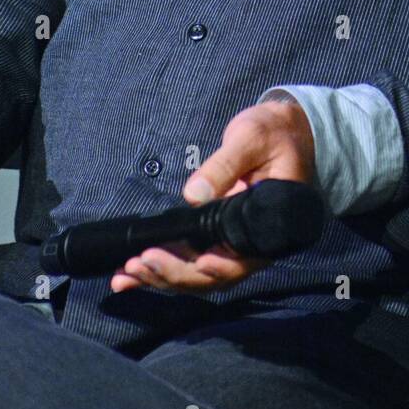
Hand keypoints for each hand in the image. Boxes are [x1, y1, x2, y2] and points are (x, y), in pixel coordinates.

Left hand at [109, 96, 315, 294]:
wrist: (282, 131)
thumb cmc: (273, 133)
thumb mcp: (251, 139)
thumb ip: (225, 165)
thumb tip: (194, 194)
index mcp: (269, 225)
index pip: (242, 260)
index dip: (217, 269)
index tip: (195, 262)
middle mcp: (251, 244)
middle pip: (213, 275)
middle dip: (174, 274)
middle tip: (140, 264)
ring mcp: (231, 243)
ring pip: (197, 275)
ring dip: (161, 277)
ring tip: (126, 274)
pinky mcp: (215, 237)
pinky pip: (190, 260)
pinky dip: (162, 267)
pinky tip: (131, 272)